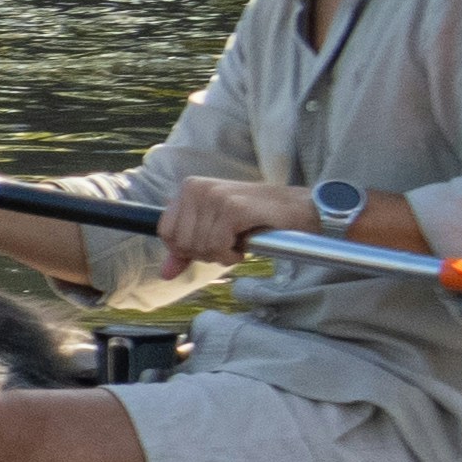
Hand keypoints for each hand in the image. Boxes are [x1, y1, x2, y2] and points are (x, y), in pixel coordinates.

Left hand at [153, 174, 300, 270]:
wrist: (296, 208)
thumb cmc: (255, 219)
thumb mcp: (215, 230)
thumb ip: (188, 250)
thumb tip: (165, 274)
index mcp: (189, 188)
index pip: (166, 233)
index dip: (187, 249)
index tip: (211, 244)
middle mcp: (197, 187)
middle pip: (182, 243)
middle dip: (206, 253)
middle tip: (229, 243)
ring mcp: (214, 195)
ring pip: (200, 247)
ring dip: (222, 255)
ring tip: (239, 241)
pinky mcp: (232, 208)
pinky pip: (217, 246)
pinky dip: (231, 255)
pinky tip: (245, 243)